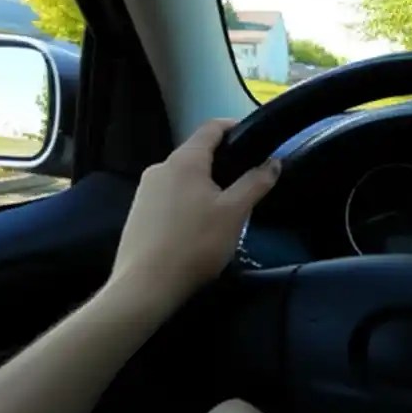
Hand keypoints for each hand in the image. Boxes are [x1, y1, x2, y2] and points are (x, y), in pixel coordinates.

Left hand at [108, 119, 279, 308]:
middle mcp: (160, 167)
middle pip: (197, 154)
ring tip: (224, 210)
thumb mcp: (235, 213)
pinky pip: (169, 197)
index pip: (211, 128)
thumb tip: (273, 161)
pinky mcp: (137, 213)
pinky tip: (197, 227)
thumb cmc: (196, 243)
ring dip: (205, 186)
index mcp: (184, 160)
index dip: (234, 127)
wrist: (146, 285)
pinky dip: (188, 202)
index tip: (253, 137)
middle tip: (246, 184)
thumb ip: (256, 182)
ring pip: (183, 178)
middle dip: (222, 164)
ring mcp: (144, 191)